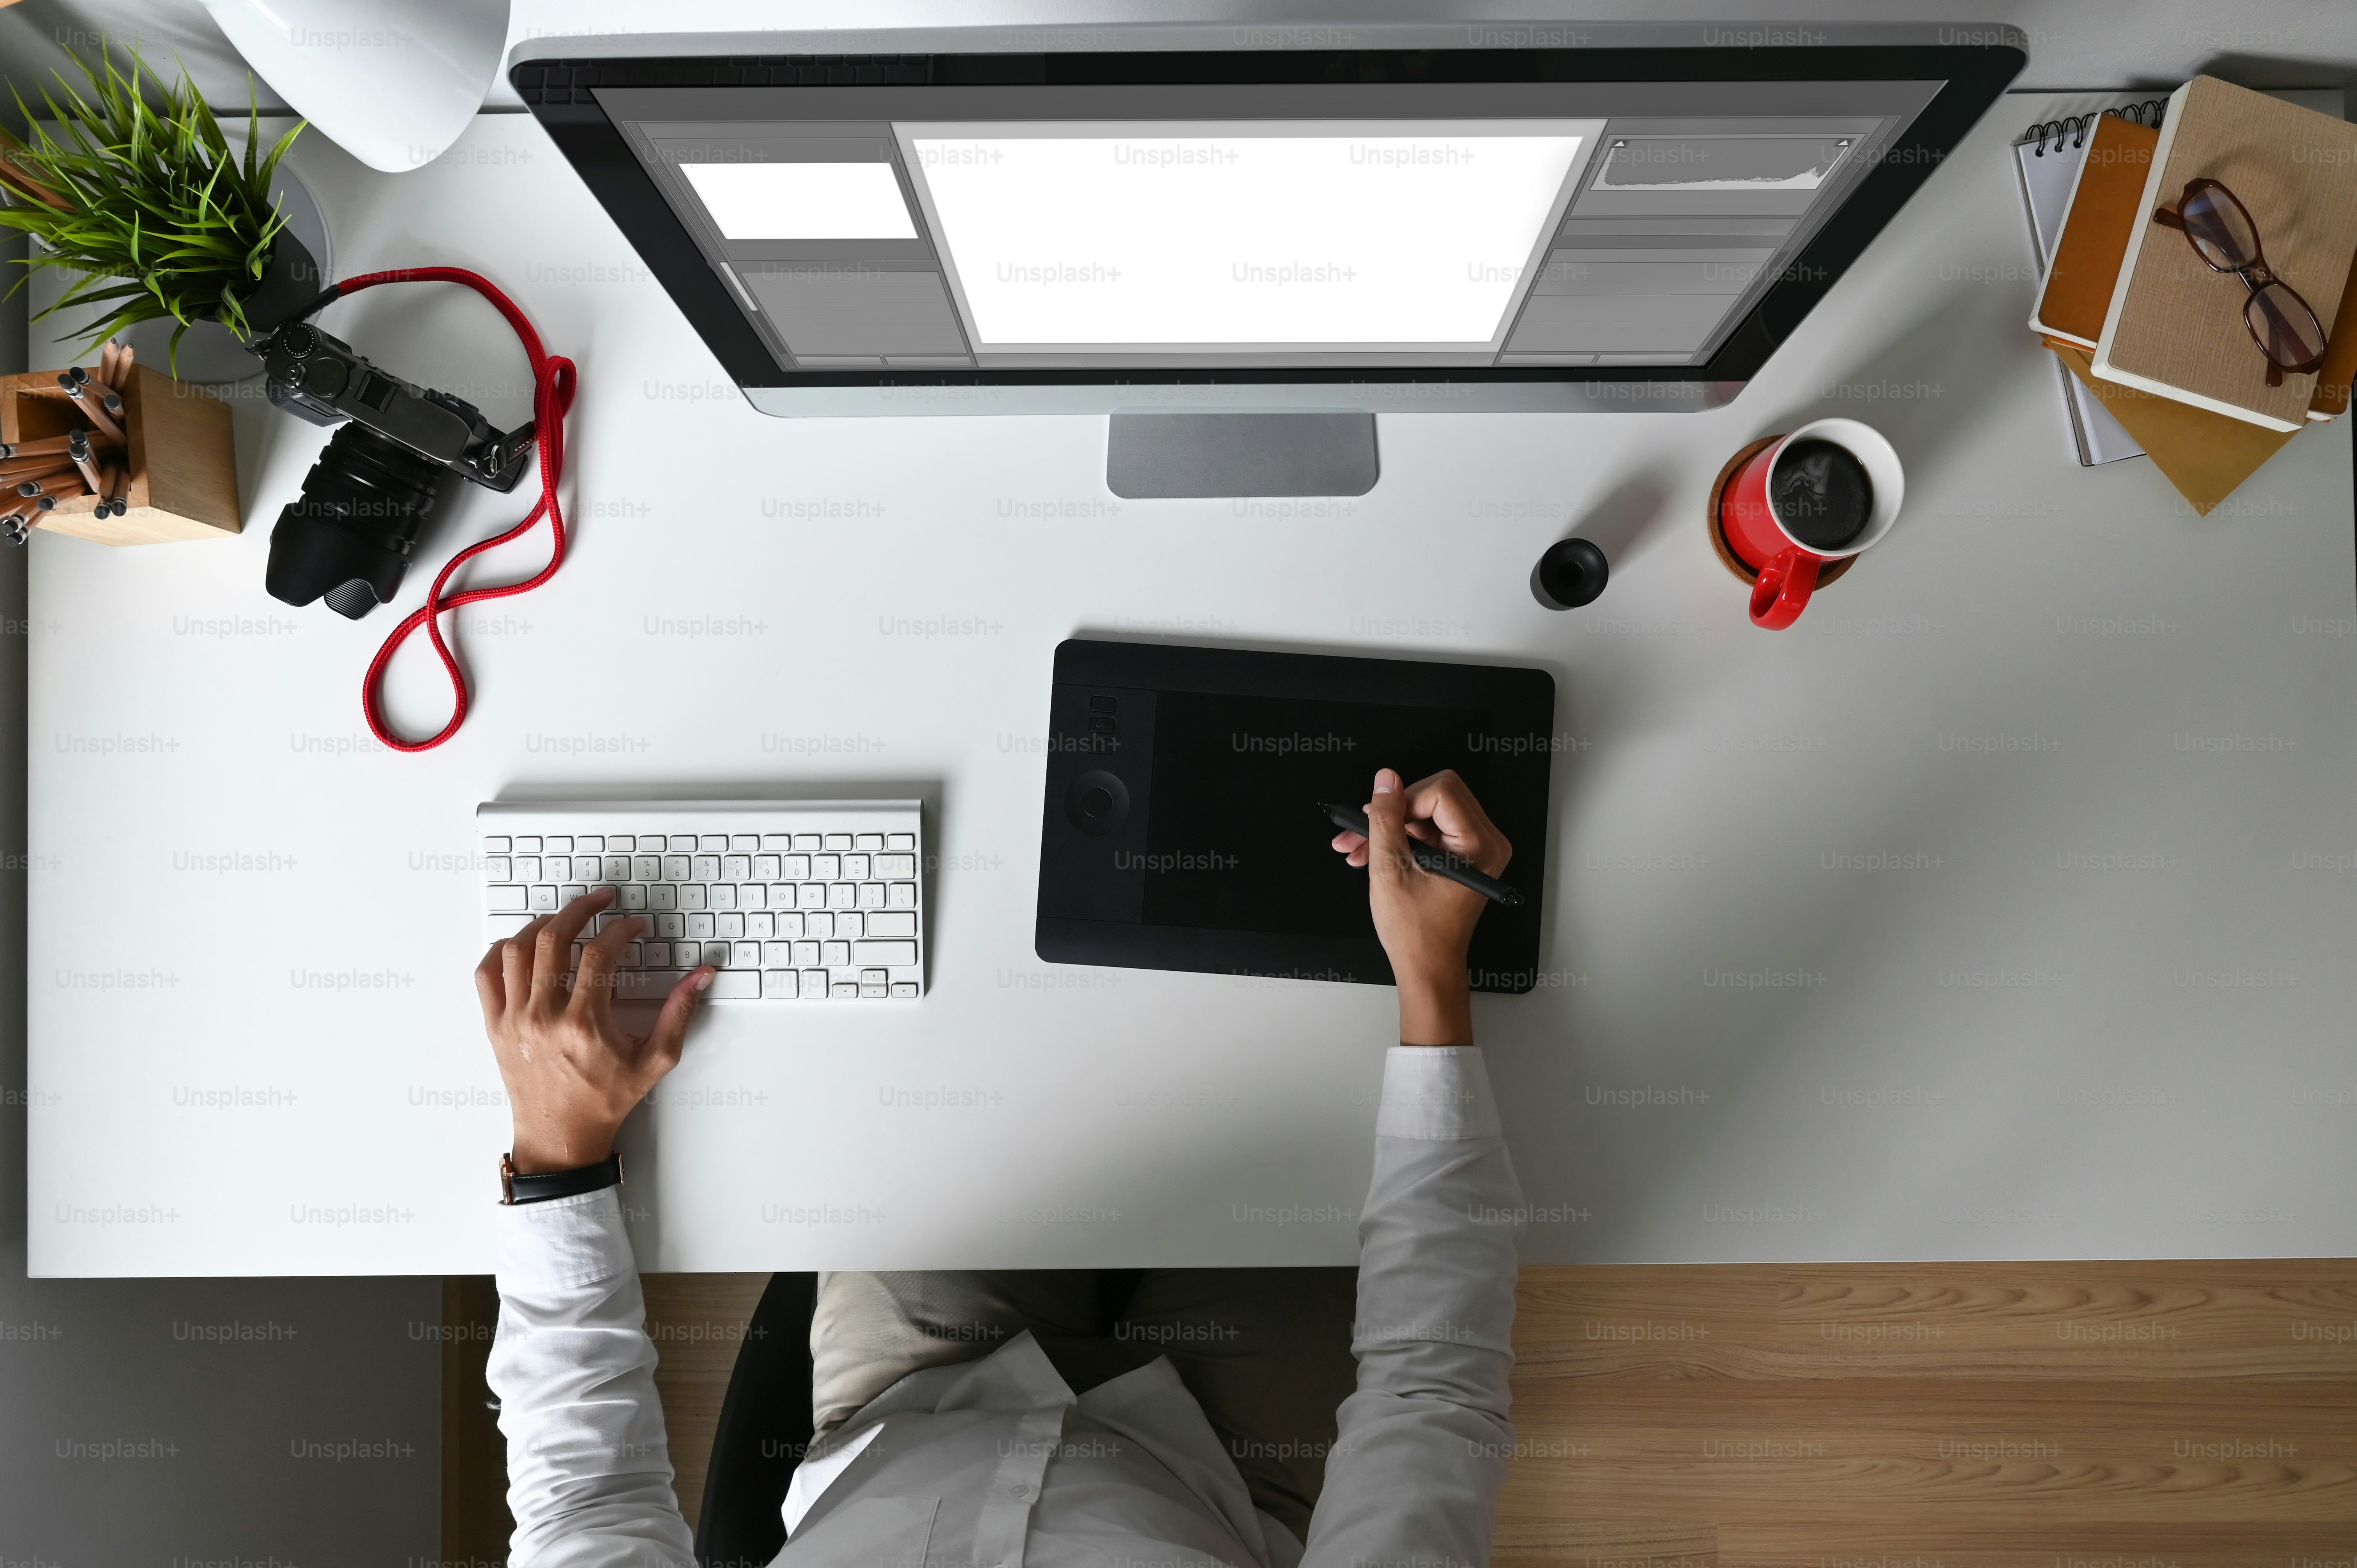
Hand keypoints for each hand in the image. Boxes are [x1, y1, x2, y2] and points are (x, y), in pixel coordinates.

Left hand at [474, 886, 711, 1173]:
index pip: (599, 954)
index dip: (620, 929)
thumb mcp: (654, 1060)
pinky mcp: (495, 1027)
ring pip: (517, 949)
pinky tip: (521, 945)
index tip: (634, 925)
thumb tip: (702, 976)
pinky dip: (500, 951)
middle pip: (554, 939)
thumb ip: (679, 1013)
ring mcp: (514, 1020)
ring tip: (564, 919)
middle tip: (600, 901)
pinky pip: (486, 975)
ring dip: (542, 925)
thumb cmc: (605, 1101)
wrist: (560, 1137)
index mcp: (584, 1024)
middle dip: (580, 909)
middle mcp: (543, 1017)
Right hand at [1331, 767, 1511, 1045]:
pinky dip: (1401, 838)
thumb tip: (1386, 780)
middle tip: (1361, 831)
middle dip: (1394, 811)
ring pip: (1429, 811)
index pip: (1441, 790)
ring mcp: (1476, 849)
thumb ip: (1386, 819)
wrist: (1428, 967)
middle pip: (1437, 794)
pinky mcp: (1464, 855)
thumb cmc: (1417, 934)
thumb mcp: (1390, 871)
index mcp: (1479, 846)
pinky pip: (1430, 829)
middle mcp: (1487, 843)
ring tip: (1359, 849)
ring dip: (1392, 827)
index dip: (1402, 801)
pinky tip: (1374, 854)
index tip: (1376, 818)